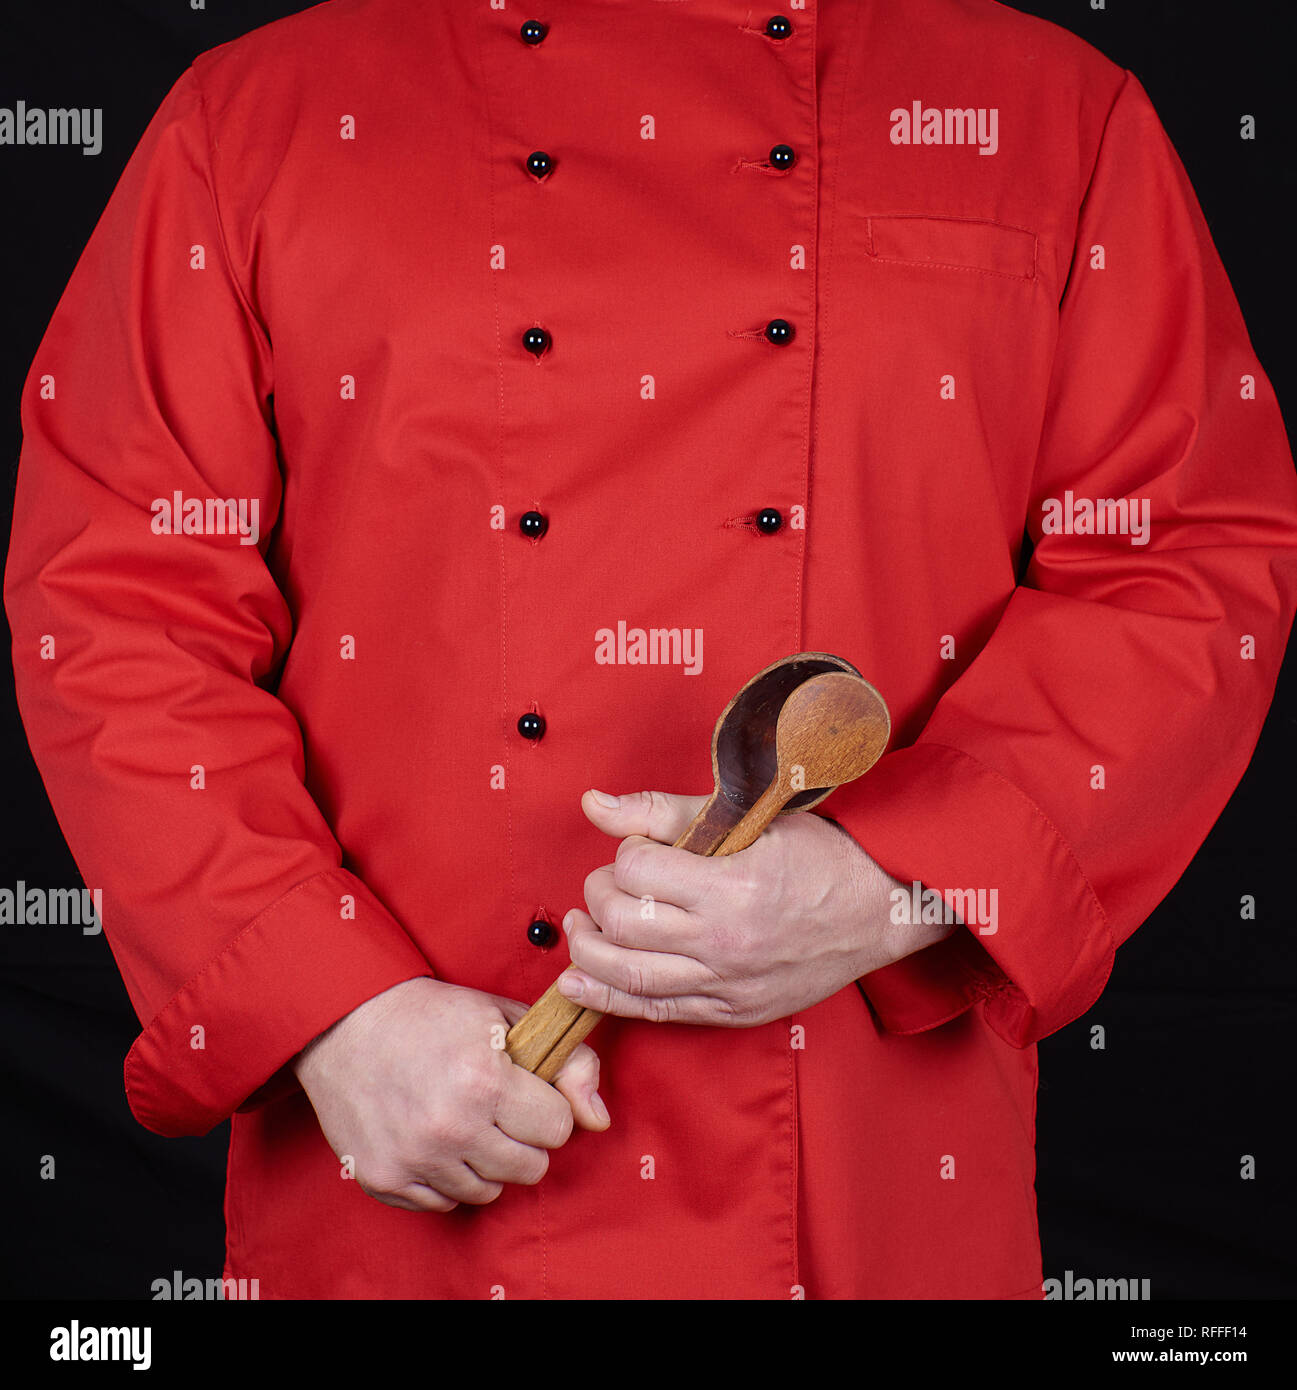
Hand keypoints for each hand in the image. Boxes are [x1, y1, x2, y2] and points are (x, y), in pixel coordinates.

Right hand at [292, 977, 608, 1212]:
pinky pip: (444, 1203)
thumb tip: (599, 1119)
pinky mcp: (385, 1179)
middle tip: (496, 1107)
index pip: (558, 1128)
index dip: (546, 1107)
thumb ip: (568, 1062)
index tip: (526, 1092)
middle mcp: (451, 1126)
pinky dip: (446, 1177)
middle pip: (530, 1168)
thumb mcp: (506, 1017)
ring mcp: (415, 1158)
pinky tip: (434, 1138)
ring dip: (485, 1161)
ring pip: (489, 1191)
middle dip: (523, 1138)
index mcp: (485, 1080)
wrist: (348, 1022)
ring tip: (463, 1119)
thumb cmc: (432, 1016)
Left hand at [556, 789, 952, 1026]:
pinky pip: (654, 1012)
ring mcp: (727, 984)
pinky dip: (607, 999)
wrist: (881, 912)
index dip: (627, 852)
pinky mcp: (730, 1011)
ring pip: (628, 976)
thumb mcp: (750, 818)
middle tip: (608, 880)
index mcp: (732, 887)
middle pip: (624, 923)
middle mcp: (726, 942)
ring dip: (588, 948)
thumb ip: (666, 811)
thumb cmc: (821, 856)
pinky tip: (579, 980)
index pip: (638, 869)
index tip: (642, 847)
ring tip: (581, 924)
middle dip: (600, 895)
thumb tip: (593, 804)